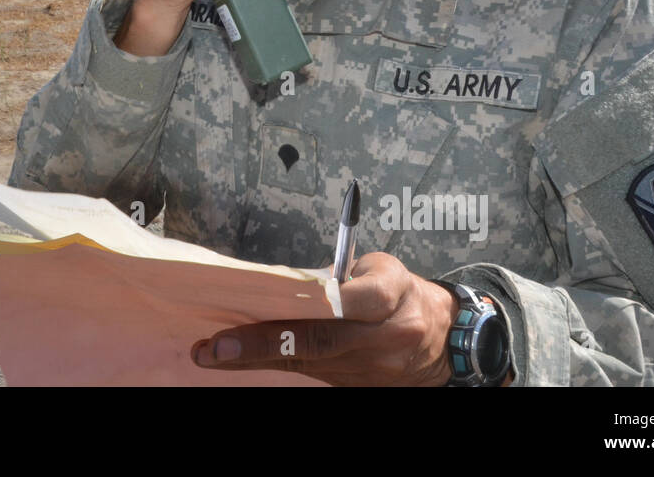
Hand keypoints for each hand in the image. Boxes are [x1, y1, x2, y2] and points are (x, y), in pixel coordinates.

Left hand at [190, 252, 456, 385]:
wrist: (441, 340)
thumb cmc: (402, 292)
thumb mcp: (381, 269)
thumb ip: (339, 276)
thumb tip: (285, 283)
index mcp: (392, 295)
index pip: (346, 300)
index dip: (305, 303)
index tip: (262, 302)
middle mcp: (382, 336)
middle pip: (318, 341)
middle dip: (262, 344)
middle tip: (215, 347)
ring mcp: (370, 367)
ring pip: (307, 363)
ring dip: (256, 359)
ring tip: (211, 354)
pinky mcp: (357, 384)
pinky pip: (311, 374)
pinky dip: (275, 366)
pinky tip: (240, 359)